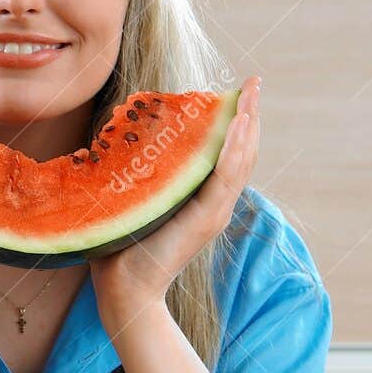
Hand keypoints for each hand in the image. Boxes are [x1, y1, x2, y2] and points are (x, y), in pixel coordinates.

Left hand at [90, 75, 261, 323]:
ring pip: (240, 161)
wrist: (124, 288)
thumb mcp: (135, 202)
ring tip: (251, 95)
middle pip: (242, 153)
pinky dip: (235, 149)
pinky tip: (240, 125)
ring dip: (247, 125)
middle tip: (254, 83)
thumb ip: (139, 178)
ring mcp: (214, 212)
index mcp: (201, 199)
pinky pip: (226, 177)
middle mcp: (215, 204)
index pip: (226, 155)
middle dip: (249, 115)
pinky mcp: (206, 218)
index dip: (235, 124)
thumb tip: (118, 143)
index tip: (239, 93)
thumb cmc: (123, 247)